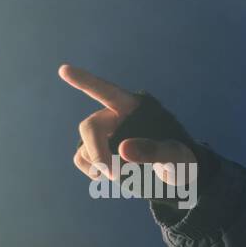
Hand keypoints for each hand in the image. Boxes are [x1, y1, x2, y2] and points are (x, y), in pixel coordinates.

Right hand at [59, 64, 195, 186]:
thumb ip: (155, 151)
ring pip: (84, 148)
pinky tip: (111, 176)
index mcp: (135, 108)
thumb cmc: (181, 160)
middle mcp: (115, 118)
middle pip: (90, 127)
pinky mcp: (99, 153)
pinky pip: (83, 160)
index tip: (64, 70)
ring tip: (123, 176)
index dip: (85, 81)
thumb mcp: (177, 157)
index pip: (107, 92)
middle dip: (97, 152)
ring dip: (98, 165)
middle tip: (113, 175)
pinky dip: (94, 172)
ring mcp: (105, 136)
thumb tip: (122, 150)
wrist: (178, 176)